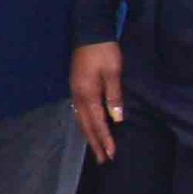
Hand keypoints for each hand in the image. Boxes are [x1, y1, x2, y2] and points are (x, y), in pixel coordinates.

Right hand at [69, 43, 123, 162]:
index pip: (97, 123)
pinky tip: (89, 128)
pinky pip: (79, 112)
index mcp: (88, 94)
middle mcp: (78, 97)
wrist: (89, 33)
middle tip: (103, 160)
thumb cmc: (104, 52)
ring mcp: (75, 92)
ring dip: (89, 136)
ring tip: (96, 149)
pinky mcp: (76, 87)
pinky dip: (85, 124)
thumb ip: (114, 96)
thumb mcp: (113, 73)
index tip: (112, 154)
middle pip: (86, 125)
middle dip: (95, 143)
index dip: (105, 139)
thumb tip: (116, 119)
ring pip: (81, 120)